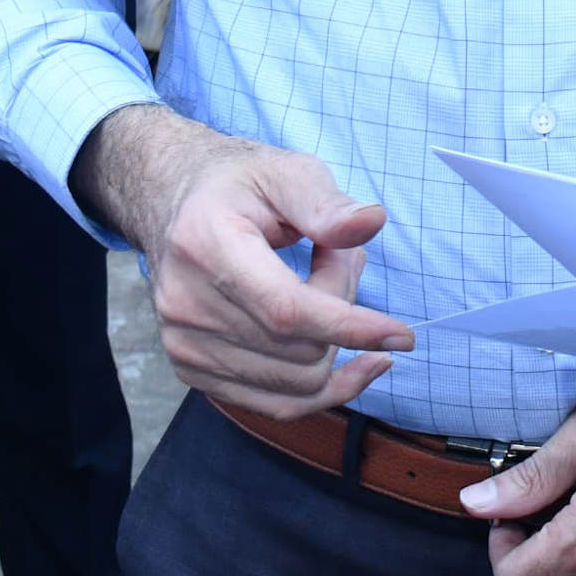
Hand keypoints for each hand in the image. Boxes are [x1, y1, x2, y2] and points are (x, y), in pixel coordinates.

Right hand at [81, 107, 413, 420]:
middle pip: (300, 347)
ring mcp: (184, 344)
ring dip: (332, 343)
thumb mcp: (285, 171)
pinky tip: (348, 359)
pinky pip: (278, 405)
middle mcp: (186, 304)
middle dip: (344, 311)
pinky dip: (323, 386)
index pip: (287, 310)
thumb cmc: (238, 185)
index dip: (350, 327)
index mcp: (206, 246)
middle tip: (338, 258)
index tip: (401, 334)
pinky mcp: (193, 371)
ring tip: (322, 286)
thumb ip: (326, 202)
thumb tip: (371, 222)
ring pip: (297, 382)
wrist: (173, 204)